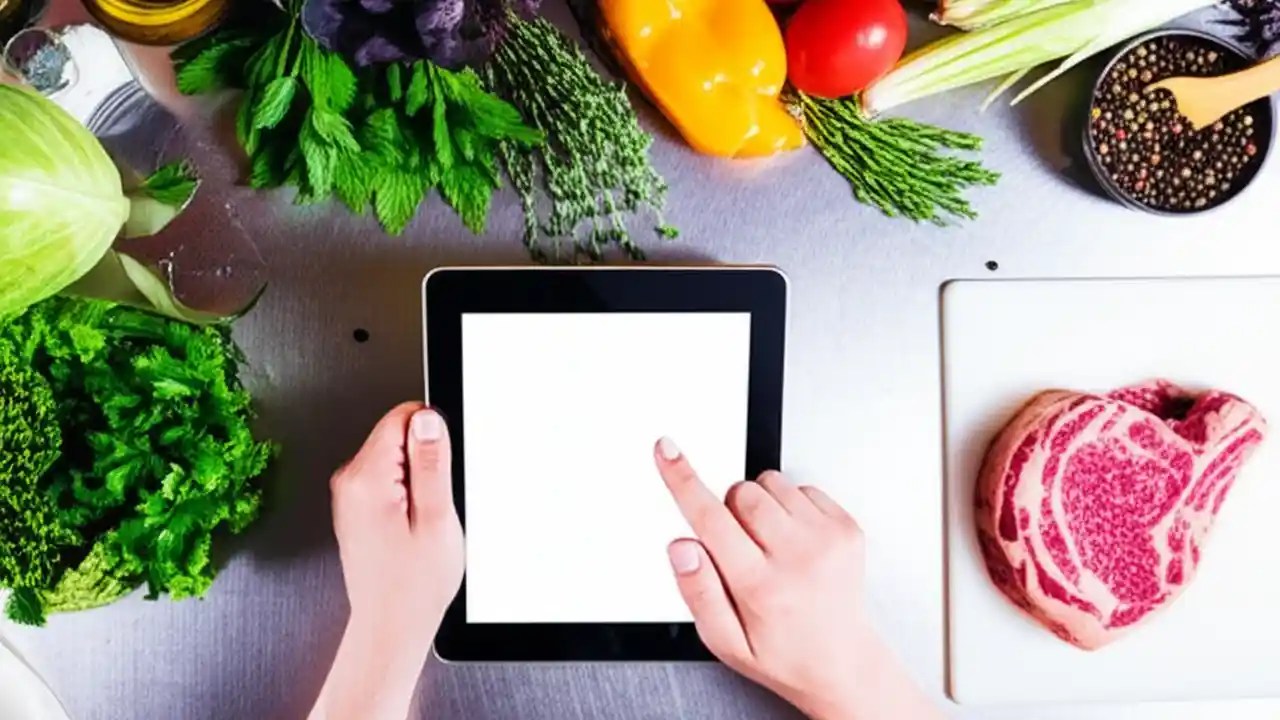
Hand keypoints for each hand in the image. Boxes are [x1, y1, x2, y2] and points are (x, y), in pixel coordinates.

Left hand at [310, 403, 463, 719]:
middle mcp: (349, 482)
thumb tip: (427, 418)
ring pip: (395, 459)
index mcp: (366, 478)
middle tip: (432, 507)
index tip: (439, 474)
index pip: (404, 417)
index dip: (433, 440)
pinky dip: (406, 498)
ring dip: (417, 483)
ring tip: (421, 522)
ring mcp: (349, 495)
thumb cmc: (413, 585)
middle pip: (398, 436)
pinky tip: (411, 529)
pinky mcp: (356, 507)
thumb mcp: (436, 518)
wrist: (391, 625)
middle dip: (425, 463)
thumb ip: (431, 463)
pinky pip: (388, 480)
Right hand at [654, 438, 939, 719]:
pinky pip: (801, 487)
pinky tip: (794, 543)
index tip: (666, 450)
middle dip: (729, 512)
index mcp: (760, 587)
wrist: (842, 663)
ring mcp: (827, 540)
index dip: (682, 479)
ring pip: (769, 483)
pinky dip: (790, 508)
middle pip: (740, 493)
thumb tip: (681, 546)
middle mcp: (797, 558)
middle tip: (741, 551)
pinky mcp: (847, 528)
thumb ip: (697, 591)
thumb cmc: (781, 653)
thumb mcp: (724, 641)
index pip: (710, 519)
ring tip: (770, 548)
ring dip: (760, 507)